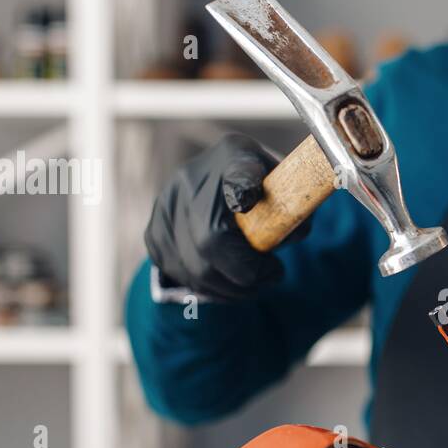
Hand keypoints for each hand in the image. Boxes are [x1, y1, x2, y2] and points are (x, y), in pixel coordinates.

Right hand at [144, 133, 306, 300]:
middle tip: (270, 277)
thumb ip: (294, 208)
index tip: (248, 199)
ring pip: (195, 268)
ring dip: (230, 288)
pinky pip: (179, 274)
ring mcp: (167, 205)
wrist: (217, 177)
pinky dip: (208, 287)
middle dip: (246, 273)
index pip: (238, 173)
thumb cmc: (260, 188)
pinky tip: (226, 281)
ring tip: (253, 283)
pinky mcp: (154, 231)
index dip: (242, 186)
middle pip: (211, 241)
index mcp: (235, 159)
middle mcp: (192, 179)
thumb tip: (289, 234)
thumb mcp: (284, 187)